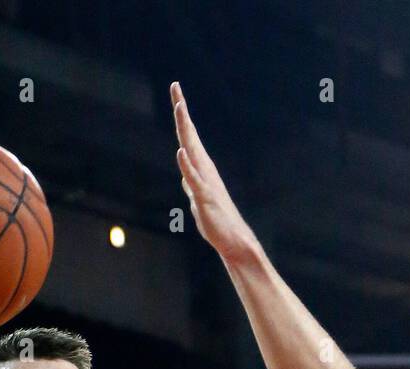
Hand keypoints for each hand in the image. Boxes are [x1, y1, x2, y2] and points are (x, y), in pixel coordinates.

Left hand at [170, 82, 259, 263]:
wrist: (234, 241)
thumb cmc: (216, 221)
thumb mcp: (198, 200)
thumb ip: (192, 186)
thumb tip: (186, 177)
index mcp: (201, 168)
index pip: (188, 137)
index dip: (182, 116)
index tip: (177, 92)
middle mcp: (204, 169)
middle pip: (190, 136)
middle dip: (182, 111)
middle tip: (176, 86)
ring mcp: (205, 182)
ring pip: (192, 151)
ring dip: (185, 129)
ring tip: (179, 107)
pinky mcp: (205, 198)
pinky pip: (195, 179)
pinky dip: (188, 165)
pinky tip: (181, 152)